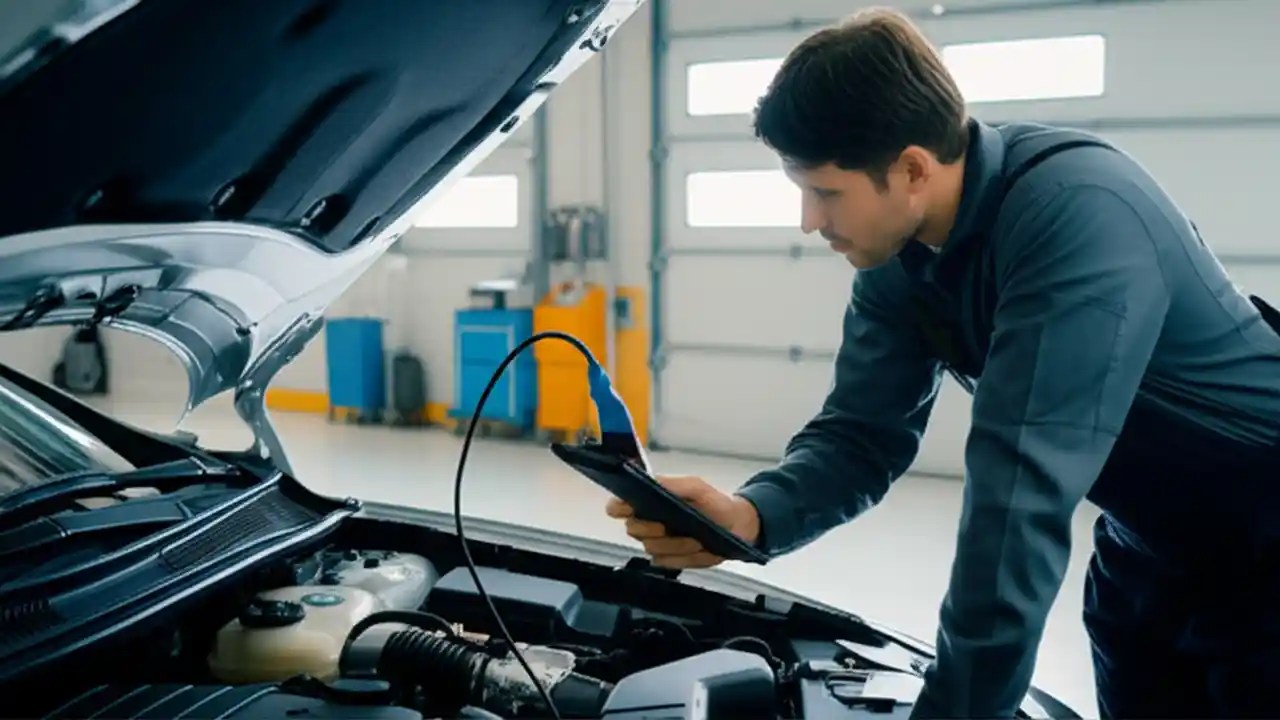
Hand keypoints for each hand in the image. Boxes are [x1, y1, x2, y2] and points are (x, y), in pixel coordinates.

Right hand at [604, 475, 760, 568]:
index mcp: (648, 502)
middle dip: (650, 529)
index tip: (627, 509)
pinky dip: (684, 558)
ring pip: (651, 548)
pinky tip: (699, 549)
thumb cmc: (713, 503)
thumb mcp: (695, 487)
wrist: (737, 527)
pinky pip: (667, 563)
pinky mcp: (670, 561)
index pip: (618, 506)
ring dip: (674, 545)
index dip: (617, 508)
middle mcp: (647, 524)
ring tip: (696, 539)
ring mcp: (658, 544)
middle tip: (667, 526)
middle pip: (633, 530)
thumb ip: (672, 484)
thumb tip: (650, 482)